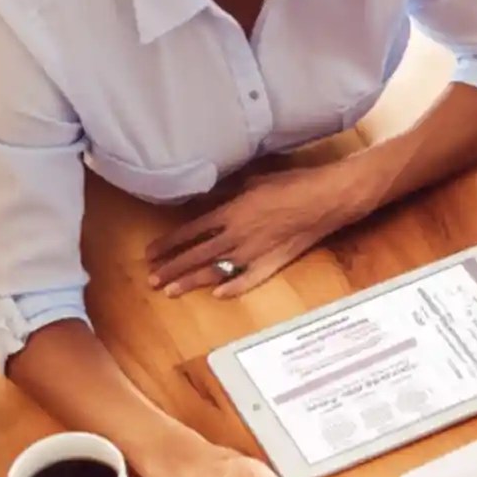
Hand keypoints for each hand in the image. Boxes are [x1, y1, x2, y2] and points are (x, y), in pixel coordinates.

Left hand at [146, 164, 360, 297]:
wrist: (325, 200)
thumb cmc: (291, 184)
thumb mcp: (253, 181)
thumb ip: (228, 194)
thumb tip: (208, 200)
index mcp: (230, 213)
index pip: (190, 231)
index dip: (168, 243)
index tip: (151, 252)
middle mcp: (236, 237)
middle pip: (196, 255)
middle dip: (171, 267)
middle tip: (152, 278)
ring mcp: (253, 254)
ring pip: (214, 271)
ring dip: (190, 281)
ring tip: (170, 291)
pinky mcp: (272, 264)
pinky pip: (248, 281)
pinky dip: (232, 289)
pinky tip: (217, 295)